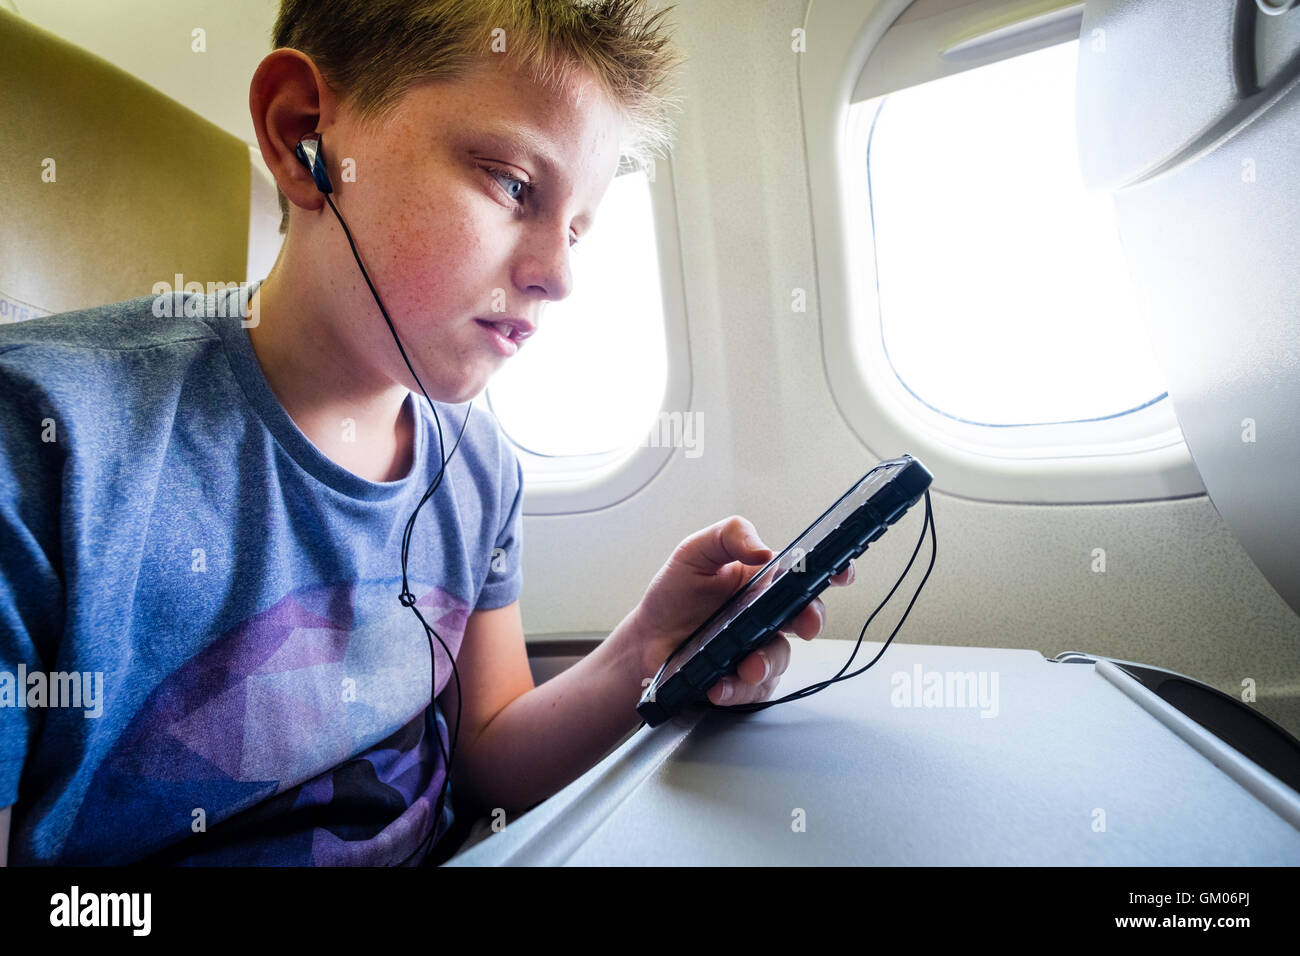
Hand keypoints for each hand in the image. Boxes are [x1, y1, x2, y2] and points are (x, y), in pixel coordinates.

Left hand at [628, 515, 855, 708]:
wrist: (646, 639)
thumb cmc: (675, 594)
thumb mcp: (694, 552)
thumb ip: (728, 536)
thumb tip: (761, 548)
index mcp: (763, 580)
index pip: (807, 571)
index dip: (832, 570)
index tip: (840, 572)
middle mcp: (768, 614)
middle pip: (807, 616)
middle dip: (811, 620)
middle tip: (803, 625)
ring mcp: (758, 648)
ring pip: (780, 657)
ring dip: (766, 663)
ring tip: (746, 666)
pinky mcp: (745, 680)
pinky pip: (753, 689)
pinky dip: (737, 689)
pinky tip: (718, 685)